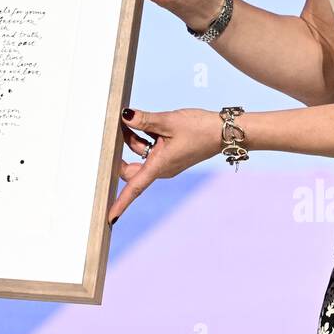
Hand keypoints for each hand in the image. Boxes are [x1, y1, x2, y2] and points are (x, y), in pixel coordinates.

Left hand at [108, 106, 224, 222]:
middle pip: (132, 169)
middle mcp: (162, 168)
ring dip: (133, 138)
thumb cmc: (200, 129)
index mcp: (160, 166)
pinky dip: (144, 136)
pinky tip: (145, 122)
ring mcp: (166, 162)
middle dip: (120, 153)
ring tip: (131, 119)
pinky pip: (150, 148)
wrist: (224, 131)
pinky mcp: (170, 154)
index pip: (135, 188)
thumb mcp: (169, 121)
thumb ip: (145, 120)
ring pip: (140, 154)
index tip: (108, 217)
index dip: (120, 203)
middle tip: (114, 132)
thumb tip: (125, 116)